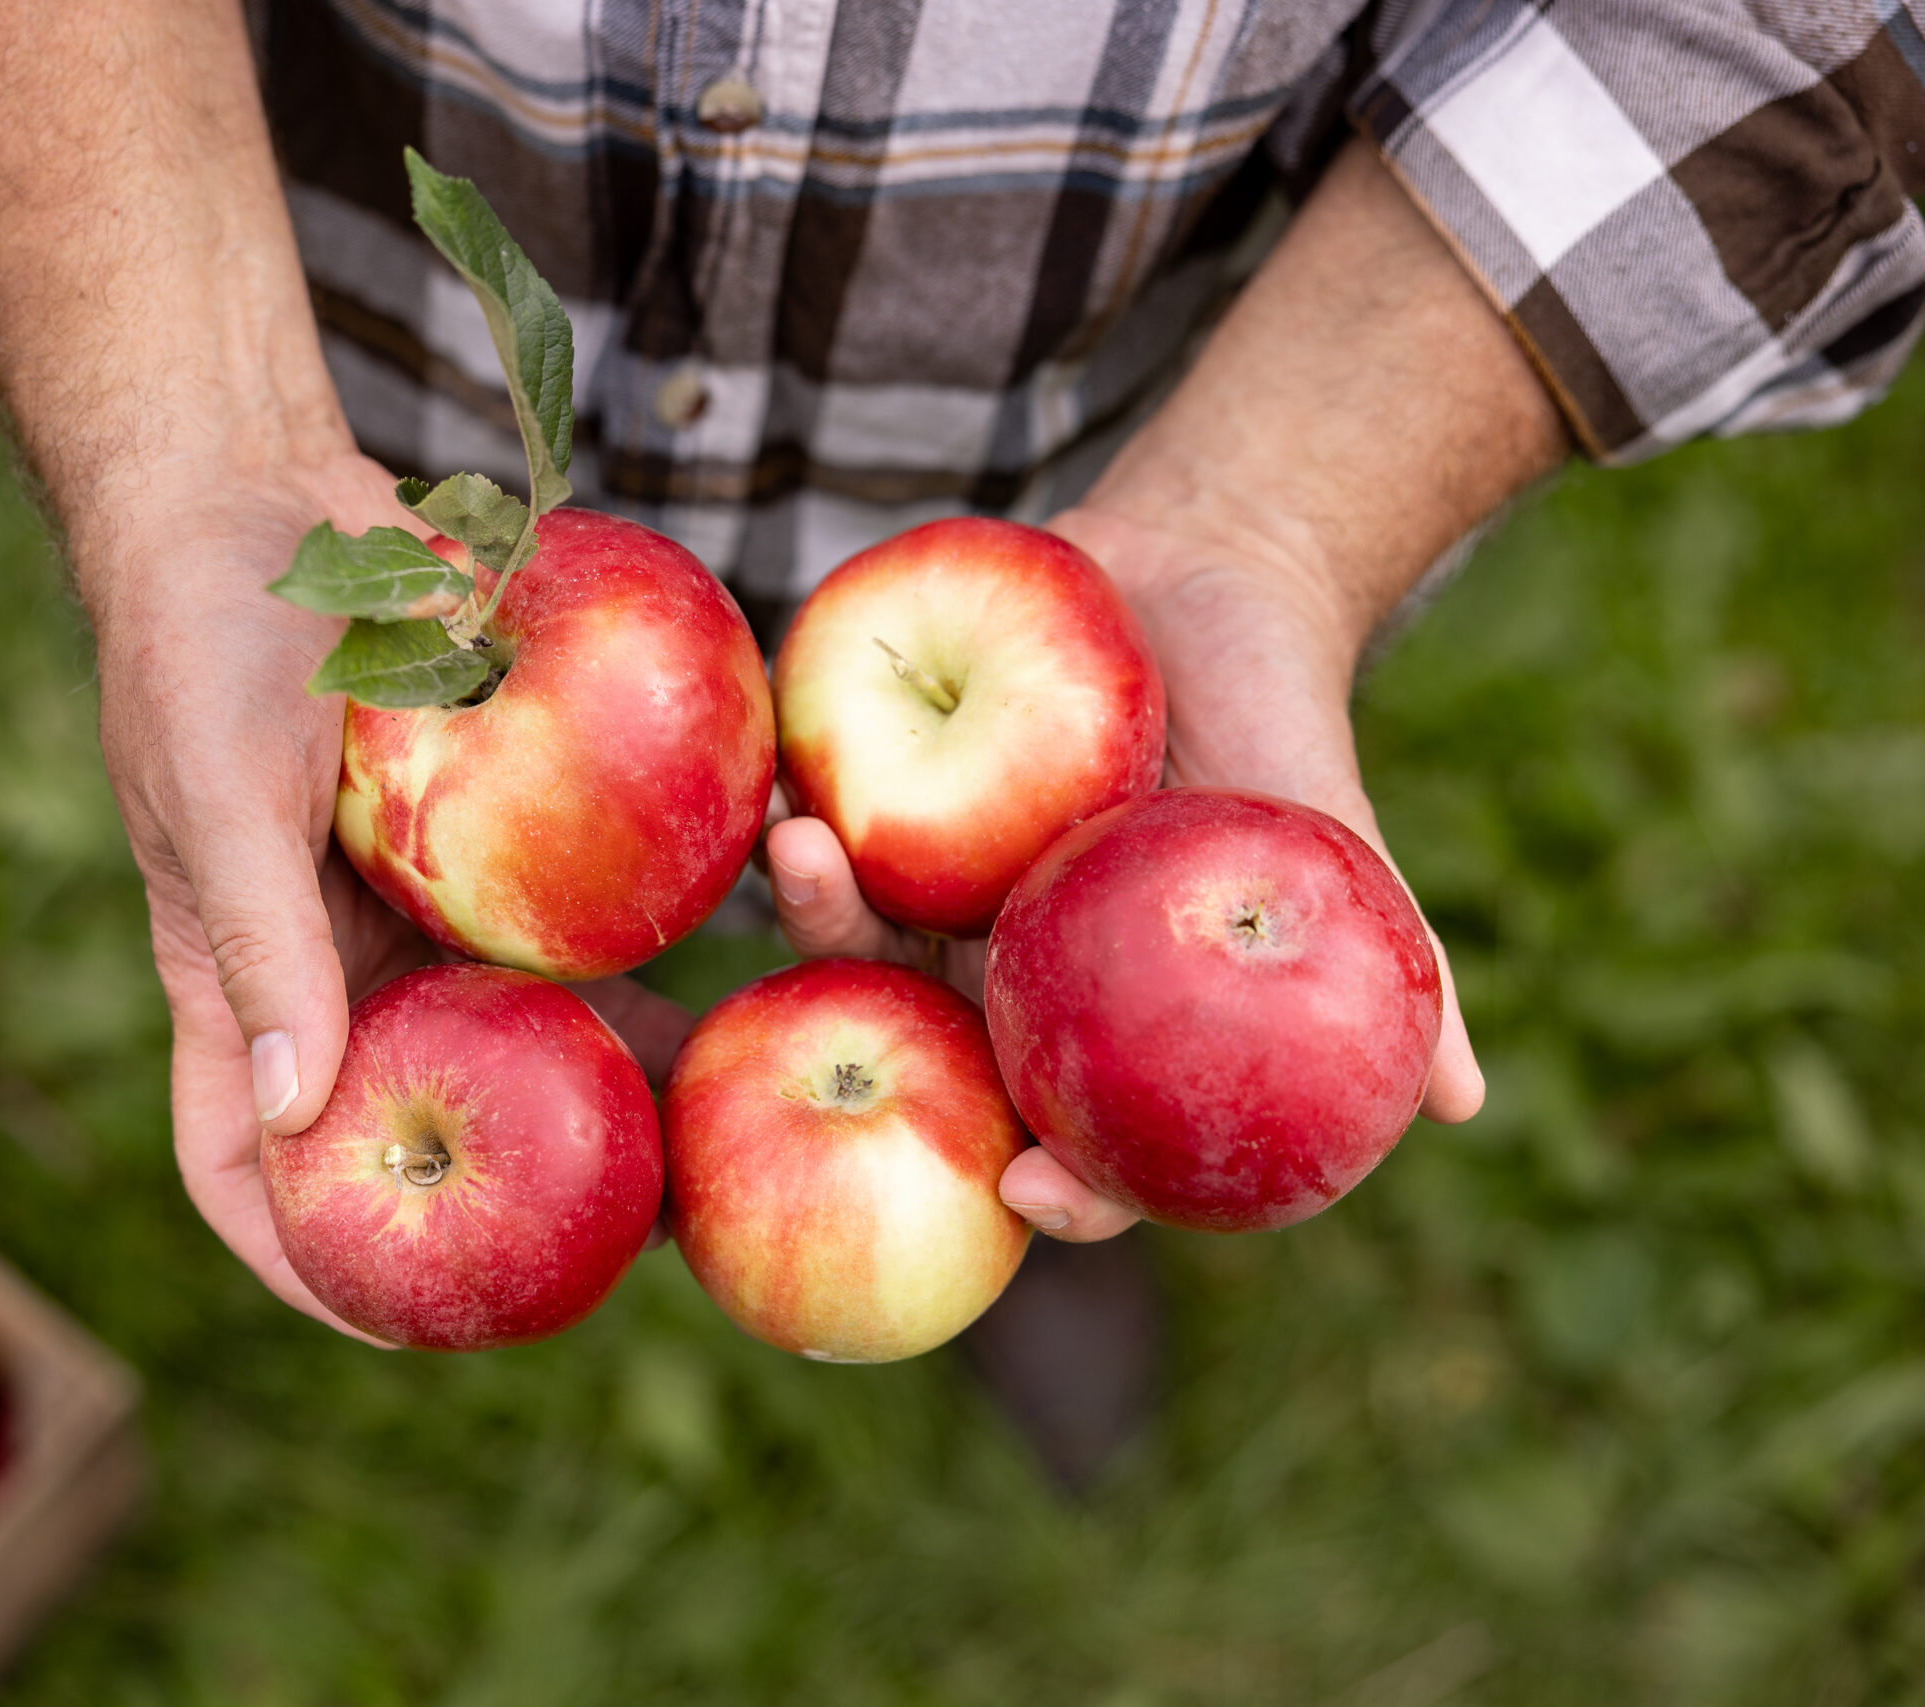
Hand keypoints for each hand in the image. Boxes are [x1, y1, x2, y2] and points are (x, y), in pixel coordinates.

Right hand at [87, 449, 689, 1339]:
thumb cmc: (198, 635)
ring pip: (513, 1028)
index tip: (403, 1328)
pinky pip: (571, 914)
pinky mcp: (489, 831)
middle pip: (416, 1118)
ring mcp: (417, 902)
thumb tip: (297, 1115)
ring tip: (709, 1139)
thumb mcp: (215, 791)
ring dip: (600, 1084)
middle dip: (506, 1193)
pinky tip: (737, 978)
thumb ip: (260, 945)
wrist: (260, 485)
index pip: (246, 1166)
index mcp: (240, 983)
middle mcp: (337, 965)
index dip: (305, 1260)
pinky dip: (641, 951)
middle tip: (621, 1250)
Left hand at [766, 502, 1485, 1245]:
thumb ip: (1384, 953)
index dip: (1050, 1185)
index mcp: (1097, 1019)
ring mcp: (922, 884)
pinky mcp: (875, 792)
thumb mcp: (1326, 834)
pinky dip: (790, 792)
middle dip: (864, 1042)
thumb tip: (1463, 1102)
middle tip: (840, 1021)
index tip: (1027, 1184)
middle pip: (918, 1045)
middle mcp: (993, 969)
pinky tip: (776, 765)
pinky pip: (818, 809)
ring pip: (847, 931)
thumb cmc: (1272, 721)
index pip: (1068, 1135)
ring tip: (802, 841)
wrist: (1198, 572)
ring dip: (810, 903)